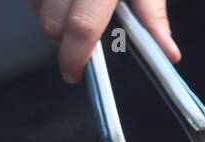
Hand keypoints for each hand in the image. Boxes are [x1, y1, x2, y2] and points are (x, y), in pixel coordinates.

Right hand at [32, 0, 179, 83]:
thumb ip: (153, 12)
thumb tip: (167, 52)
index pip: (82, 26)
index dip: (75, 56)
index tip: (74, 73)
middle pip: (50, 21)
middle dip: (62, 39)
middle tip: (83, 39)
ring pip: (36, 5)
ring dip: (52, 16)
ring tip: (78, 5)